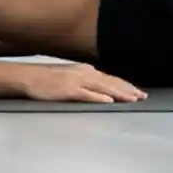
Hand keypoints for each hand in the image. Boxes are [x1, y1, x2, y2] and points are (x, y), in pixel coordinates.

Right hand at [24, 63, 147, 103]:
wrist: (30, 78)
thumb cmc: (50, 79)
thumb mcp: (72, 76)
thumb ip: (86, 80)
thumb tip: (100, 88)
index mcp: (86, 71)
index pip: (111, 79)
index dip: (125, 85)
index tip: (137, 92)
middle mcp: (85, 74)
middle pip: (111, 82)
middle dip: (128, 90)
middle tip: (142, 97)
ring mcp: (78, 81)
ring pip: (104, 88)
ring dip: (119, 93)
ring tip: (132, 99)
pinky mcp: (69, 90)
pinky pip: (87, 94)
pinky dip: (99, 98)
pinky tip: (109, 101)